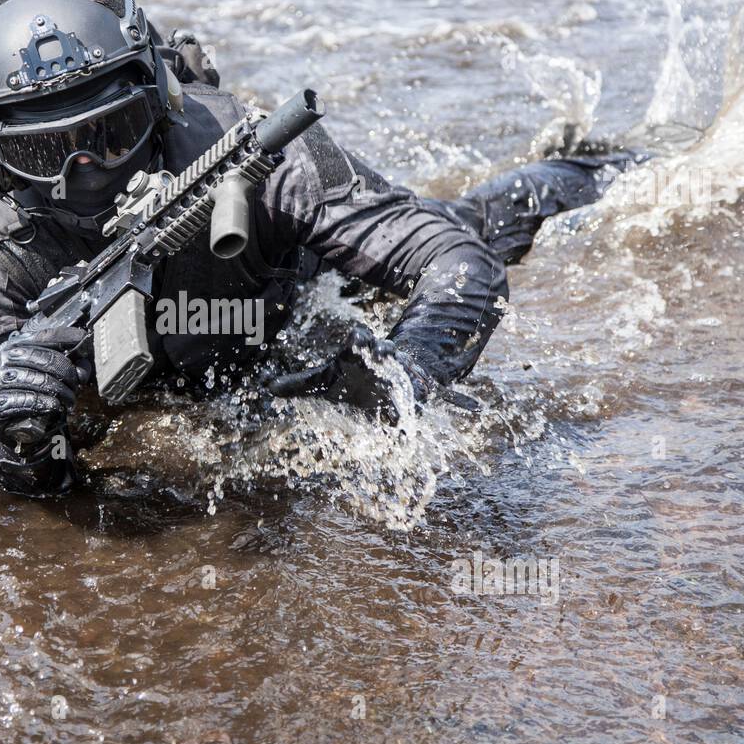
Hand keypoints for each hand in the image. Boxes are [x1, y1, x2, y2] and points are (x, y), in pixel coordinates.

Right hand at [0, 327, 89, 444]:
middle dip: (68, 373)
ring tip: (69, 400)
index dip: (66, 337)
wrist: (0, 420)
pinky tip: (54, 406)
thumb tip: (83, 367)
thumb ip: (65, 366)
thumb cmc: (26, 392)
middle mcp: (3, 358)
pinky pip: (28, 400)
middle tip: (76, 386)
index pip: (43, 336)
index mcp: (14, 346)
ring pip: (40, 380)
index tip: (82, 338)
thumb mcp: (44, 374)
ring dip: (61, 392)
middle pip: (46, 359)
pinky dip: (47, 403)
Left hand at [266, 324, 480, 419]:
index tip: (358, 335)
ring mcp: (408, 375)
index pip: (359, 342)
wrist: (390, 371)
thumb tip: (268, 390)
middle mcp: (387, 361)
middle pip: (387, 354)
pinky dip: (460, 401)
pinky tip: (476, 407)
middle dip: (386, 353)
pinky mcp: (425, 392)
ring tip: (424, 385)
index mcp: (360, 355)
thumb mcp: (326, 380)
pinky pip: (445, 396)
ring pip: (414, 375)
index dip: (359, 339)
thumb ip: (299, 385)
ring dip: (418, 380)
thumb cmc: (354, 377)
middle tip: (386, 349)